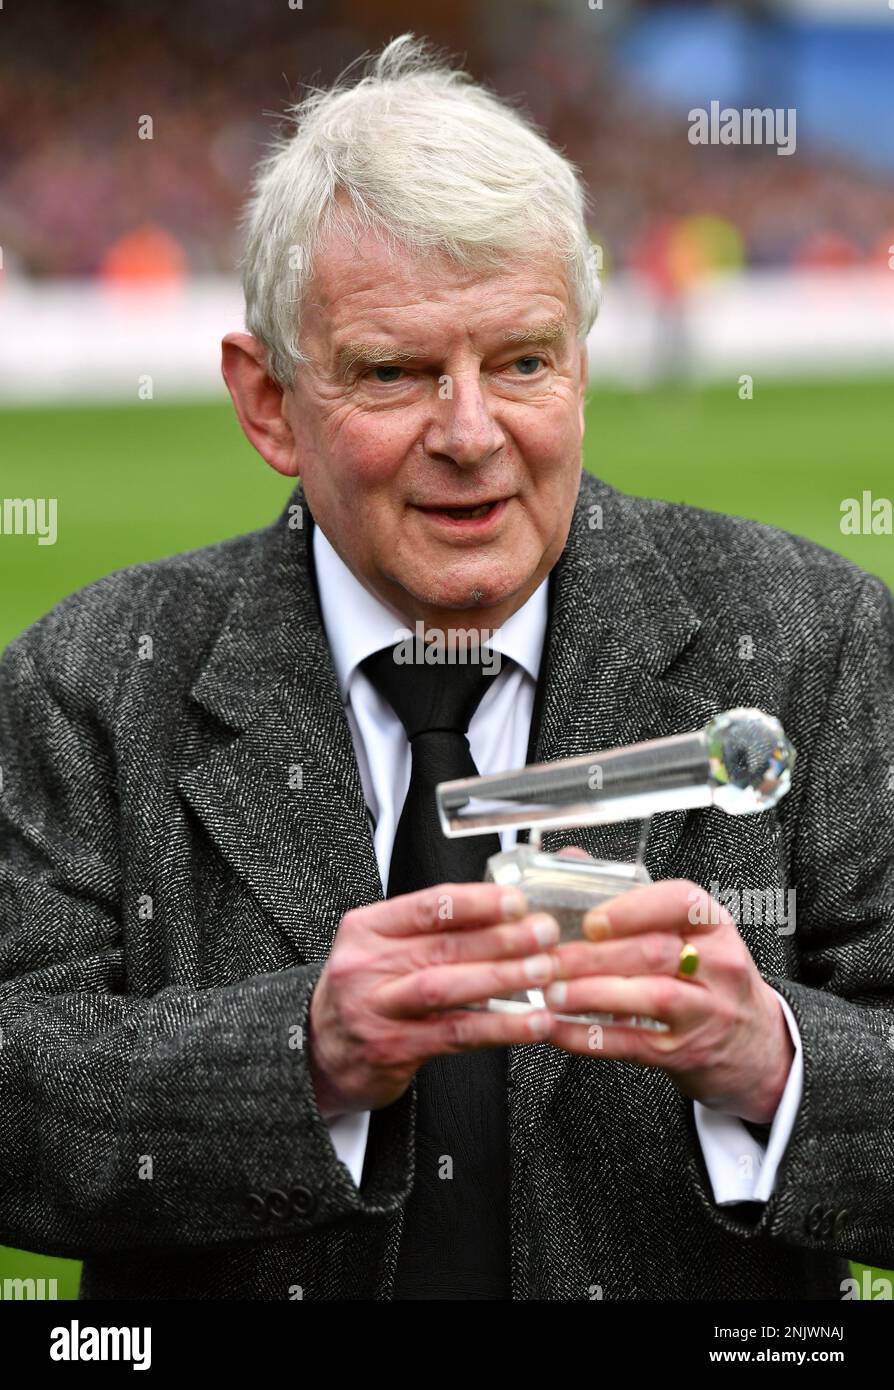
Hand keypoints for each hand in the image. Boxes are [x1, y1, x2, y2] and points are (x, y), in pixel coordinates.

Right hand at [308, 883, 560, 1116]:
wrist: (319, 1053)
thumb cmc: (366, 993)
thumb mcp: (382, 949)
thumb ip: (431, 931)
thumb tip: (505, 913)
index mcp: (367, 928)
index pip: (427, 906)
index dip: (476, 902)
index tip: (517, 901)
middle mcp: (366, 965)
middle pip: (442, 946)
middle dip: (501, 938)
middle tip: (544, 934)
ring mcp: (376, 1008)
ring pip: (446, 987)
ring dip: (501, 978)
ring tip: (543, 972)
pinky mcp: (392, 1048)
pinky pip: (455, 1033)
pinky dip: (499, 1027)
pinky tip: (532, 1023)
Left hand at [542, 877, 794, 1124]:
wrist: (752, 1044)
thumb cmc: (706, 975)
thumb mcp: (688, 931)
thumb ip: (630, 899)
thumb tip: (569, 860)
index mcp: (712, 922)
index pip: (681, 902)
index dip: (633, 909)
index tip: (592, 920)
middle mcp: (718, 963)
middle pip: (655, 952)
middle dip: (595, 955)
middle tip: (549, 958)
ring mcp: (706, 1010)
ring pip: (650, 996)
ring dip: (592, 994)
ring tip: (550, 991)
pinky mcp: (684, 1052)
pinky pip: (633, 1043)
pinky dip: (589, 1036)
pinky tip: (557, 1027)